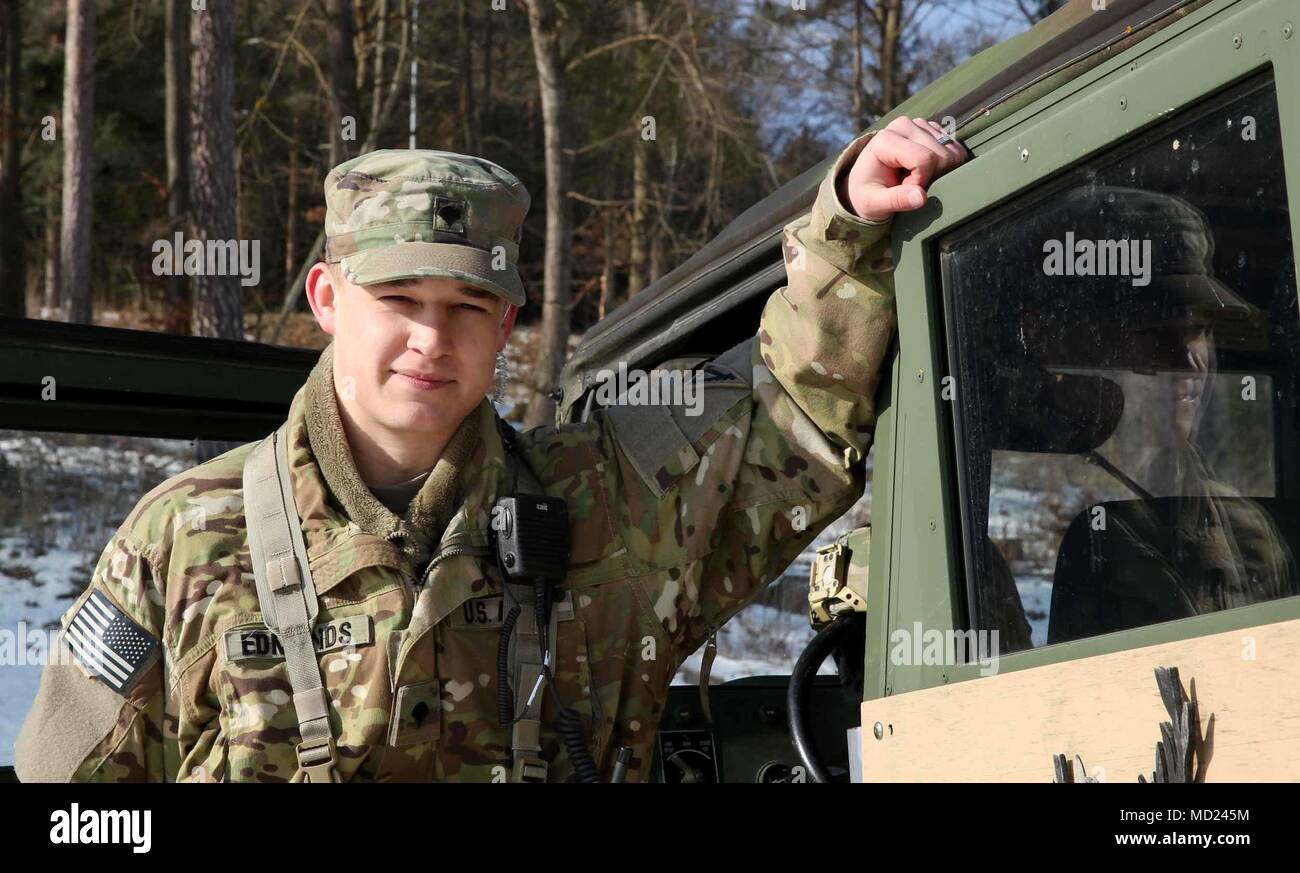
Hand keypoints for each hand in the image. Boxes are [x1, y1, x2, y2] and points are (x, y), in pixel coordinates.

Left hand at [839, 117, 967, 222]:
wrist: (864, 183)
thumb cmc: (867, 195)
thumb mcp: (874, 204)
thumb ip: (896, 200)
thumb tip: (921, 197)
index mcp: (886, 139)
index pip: (924, 159)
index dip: (920, 181)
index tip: (902, 189)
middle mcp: (904, 125)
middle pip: (942, 155)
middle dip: (931, 178)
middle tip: (908, 185)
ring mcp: (920, 124)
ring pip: (953, 152)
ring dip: (939, 172)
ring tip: (914, 177)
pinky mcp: (931, 129)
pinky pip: (955, 150)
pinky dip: (944, 166)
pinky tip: (923, 170)